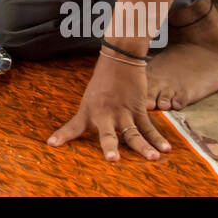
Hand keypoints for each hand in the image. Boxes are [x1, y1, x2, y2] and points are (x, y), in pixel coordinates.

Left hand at [46, 54, 171, 161]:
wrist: (119, 58)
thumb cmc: (104, 79)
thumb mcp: (91, 97)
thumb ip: (94, 116)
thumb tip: (96, 130)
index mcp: (88, 110)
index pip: (73, 126)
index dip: (62, 135)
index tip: (51, 144)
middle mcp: (104, 114)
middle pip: (107, 135)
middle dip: (110, 147)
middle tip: (113, 159)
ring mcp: (122, 112)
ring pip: (133, 133)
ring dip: (143, 147)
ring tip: (152, 158)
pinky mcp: (137, 109)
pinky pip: (148, 127)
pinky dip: (157, 139)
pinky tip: (165, 149)